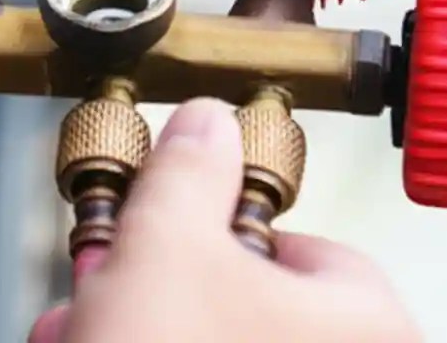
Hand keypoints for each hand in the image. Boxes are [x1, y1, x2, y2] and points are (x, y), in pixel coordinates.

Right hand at [29, 98, 421, 342]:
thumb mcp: (164, 249)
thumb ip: (188, 173)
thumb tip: (206, 124)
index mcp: (369, 325)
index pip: (302, 247)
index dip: (214, 231)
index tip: (160, 233)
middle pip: (243, 309)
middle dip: (151, 293)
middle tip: (101, 290)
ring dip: (132, 333)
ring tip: (76, 335)